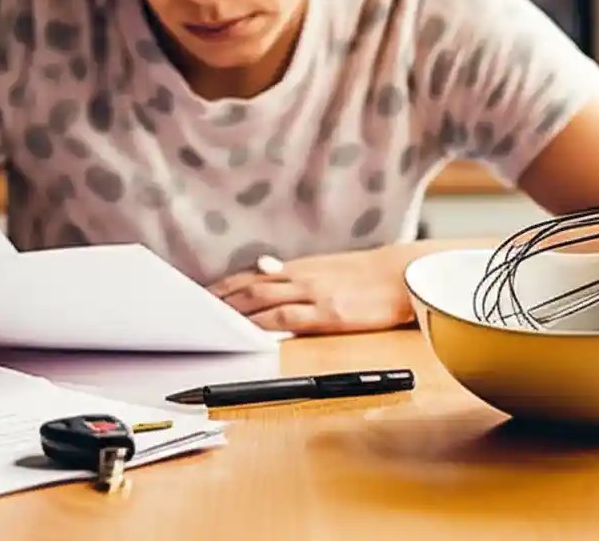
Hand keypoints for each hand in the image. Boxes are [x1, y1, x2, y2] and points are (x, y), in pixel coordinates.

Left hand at [207, 247, 416, 334]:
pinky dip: (265, 324)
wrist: (403, 274)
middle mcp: (302, 277)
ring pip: (263, 300)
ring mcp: (314, 295)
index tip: (202, 295)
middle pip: (250, 287)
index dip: (225, 285)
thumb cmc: (367, 276)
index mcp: (301, 267)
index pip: (252, 275)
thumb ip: (294, 270)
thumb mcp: (326, 266)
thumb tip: (261, 266)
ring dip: (235, 313)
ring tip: (212, 325)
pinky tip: (249, 333)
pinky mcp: (329, 314)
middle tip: (196, 314)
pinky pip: (289, 318)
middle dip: (220, 301)